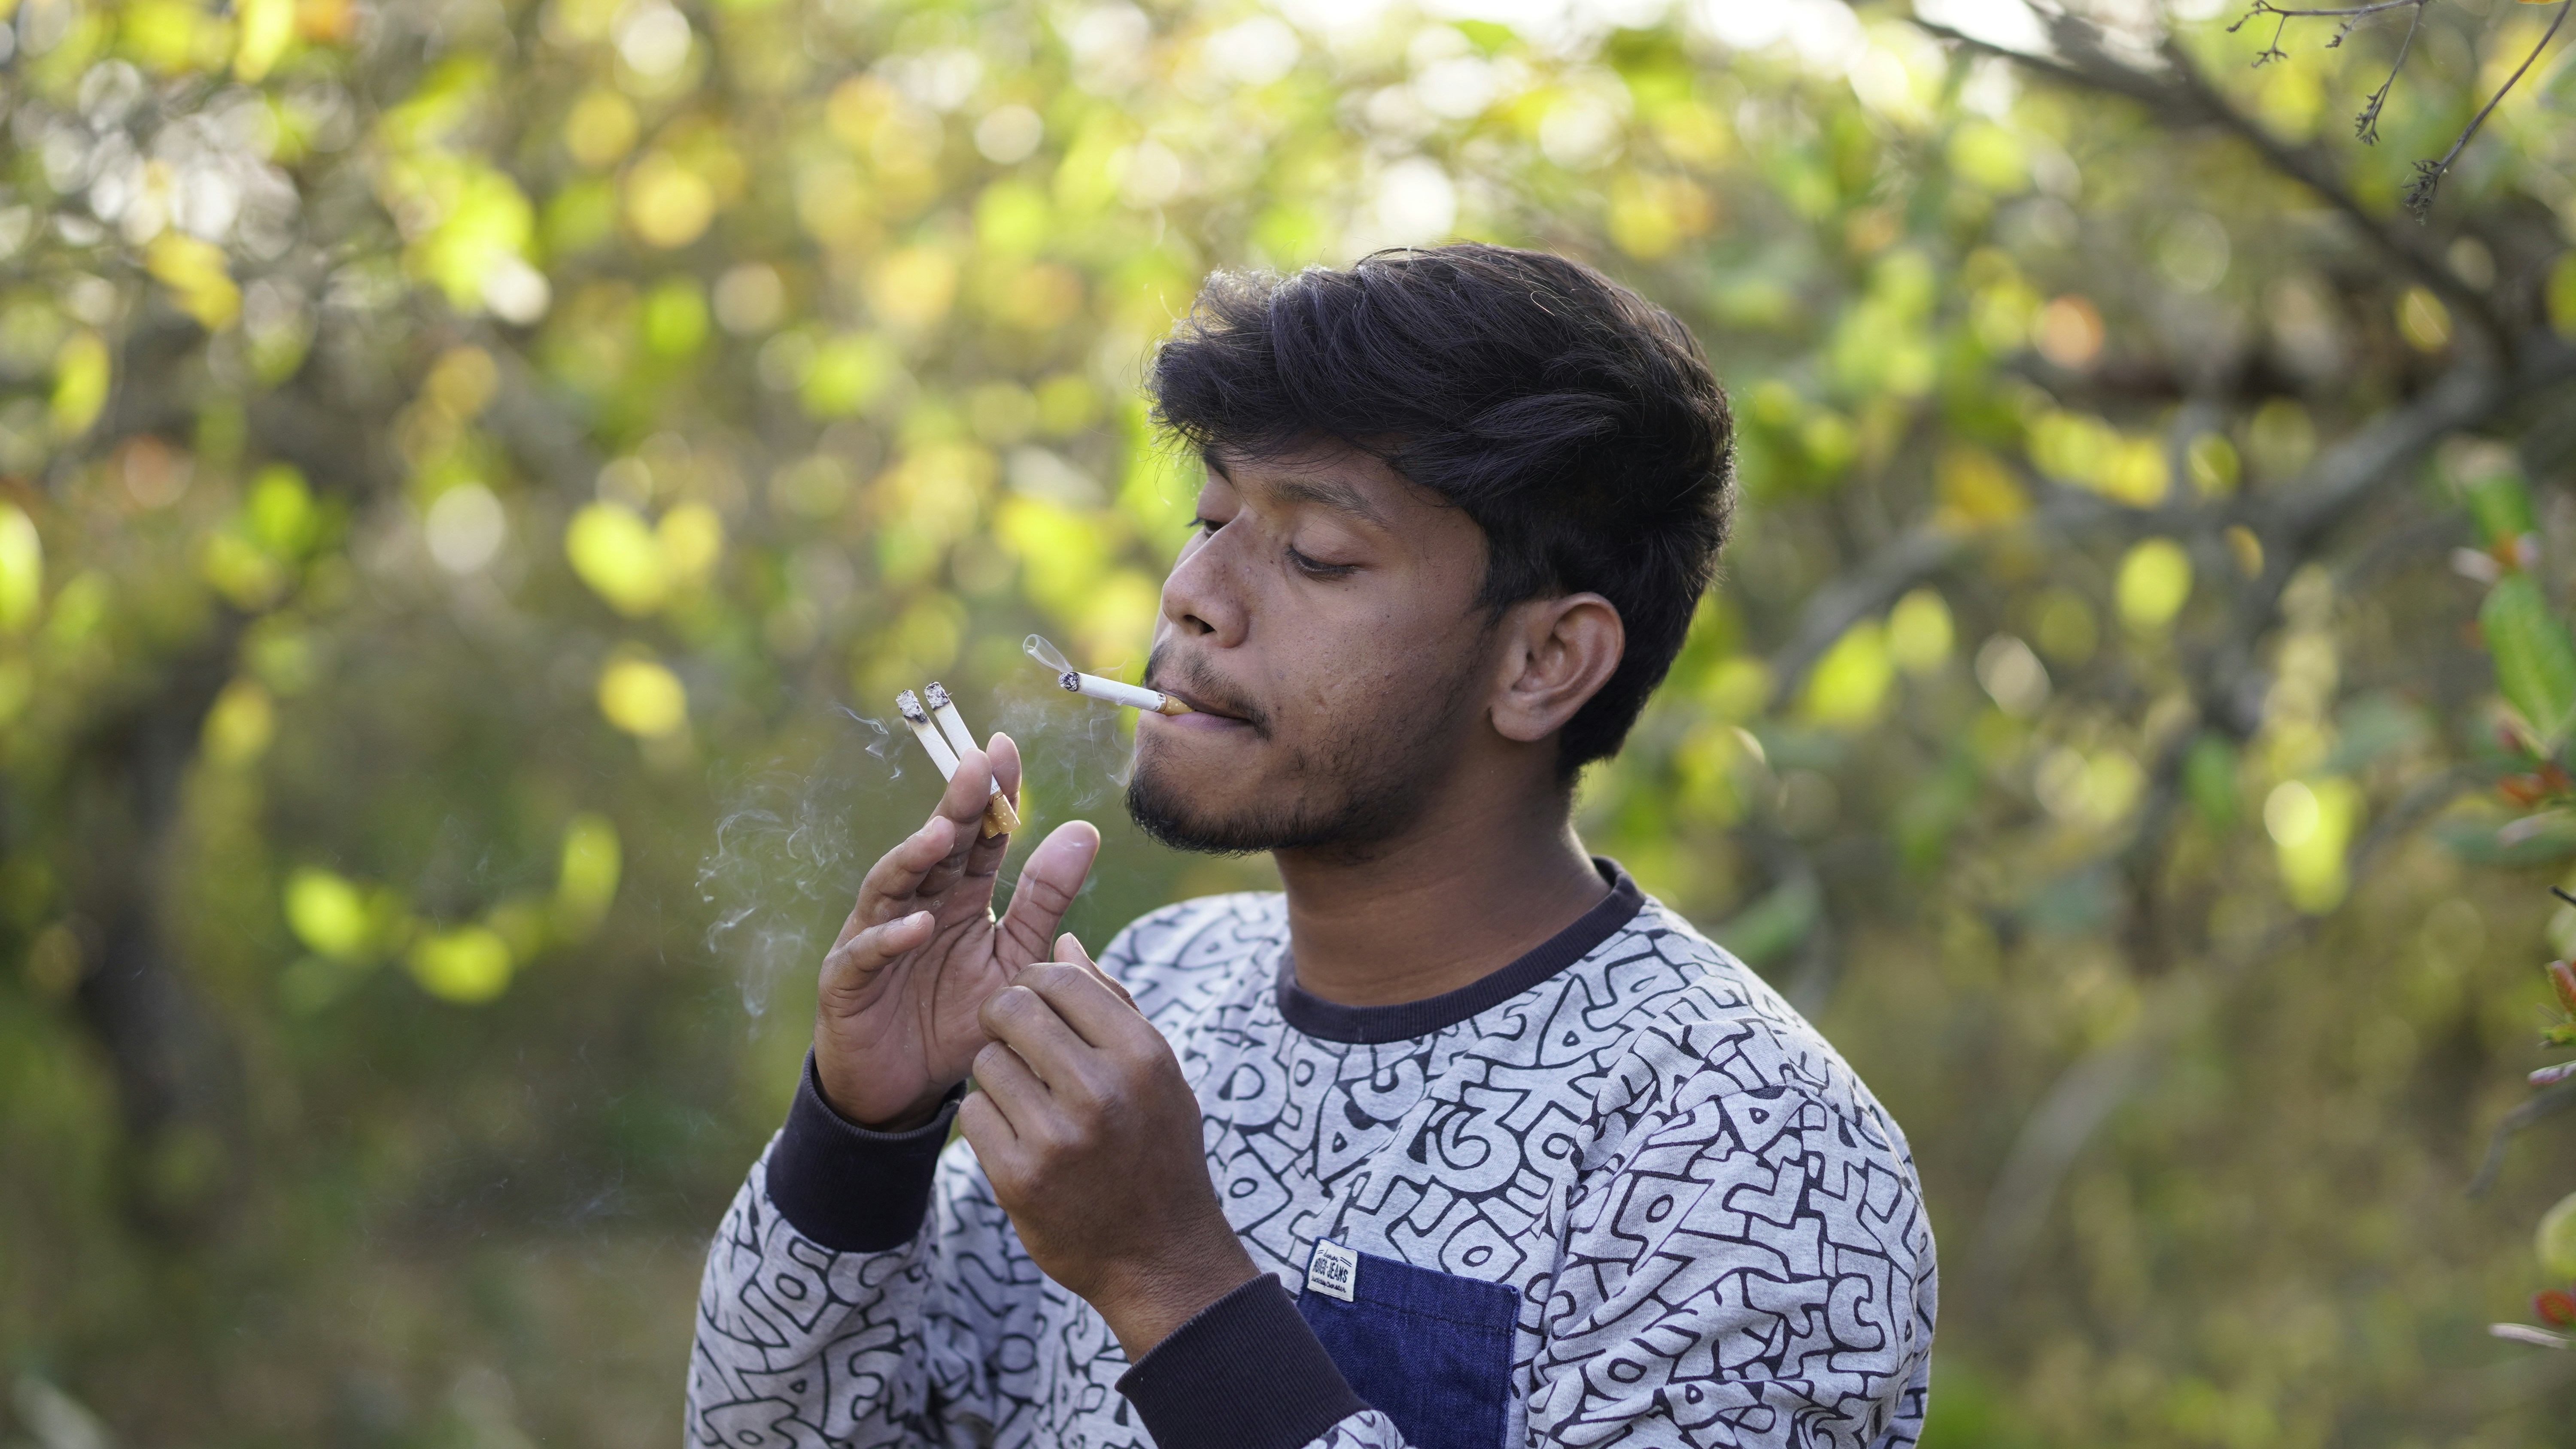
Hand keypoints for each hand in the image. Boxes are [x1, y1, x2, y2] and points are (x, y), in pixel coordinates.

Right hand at [814, 734, 1099, 1129]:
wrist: (906, 1091)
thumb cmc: (959, 1019)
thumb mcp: (1014, 958)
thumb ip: (1045, 901)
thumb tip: (1084, 831)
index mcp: (957, 896)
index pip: (975, 837)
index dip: (989, 794)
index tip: (1006, 748)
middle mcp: (913, 905)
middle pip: (934, 846)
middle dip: (953, 806)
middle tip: (974, 766)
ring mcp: (873, 938)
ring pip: (891, 887)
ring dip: (914, 858)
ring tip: (940, 835)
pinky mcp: (847, 981)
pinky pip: (867, 954)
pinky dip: (890, 939)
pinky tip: (917, 926)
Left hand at [960, 934, 1259, 1361]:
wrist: (1160, 1255)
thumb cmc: (1158, 1149)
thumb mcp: (1156, 1072)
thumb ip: (1111, 1002)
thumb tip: (1062, 941)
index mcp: (1141, 1056)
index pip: (1061, 979)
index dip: (1037, 981)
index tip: (1038, 1003)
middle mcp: (1101, 1091)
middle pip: (1013, 1010)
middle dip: (1004, 1017)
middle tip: (1013, 1038)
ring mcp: (1058, 1138)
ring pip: (986, 1061)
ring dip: (996, 1073)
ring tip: (1027, 1098)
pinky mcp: (1019, 1178)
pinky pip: (973, 1113)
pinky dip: (987, 1119)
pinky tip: (1017, 1136)